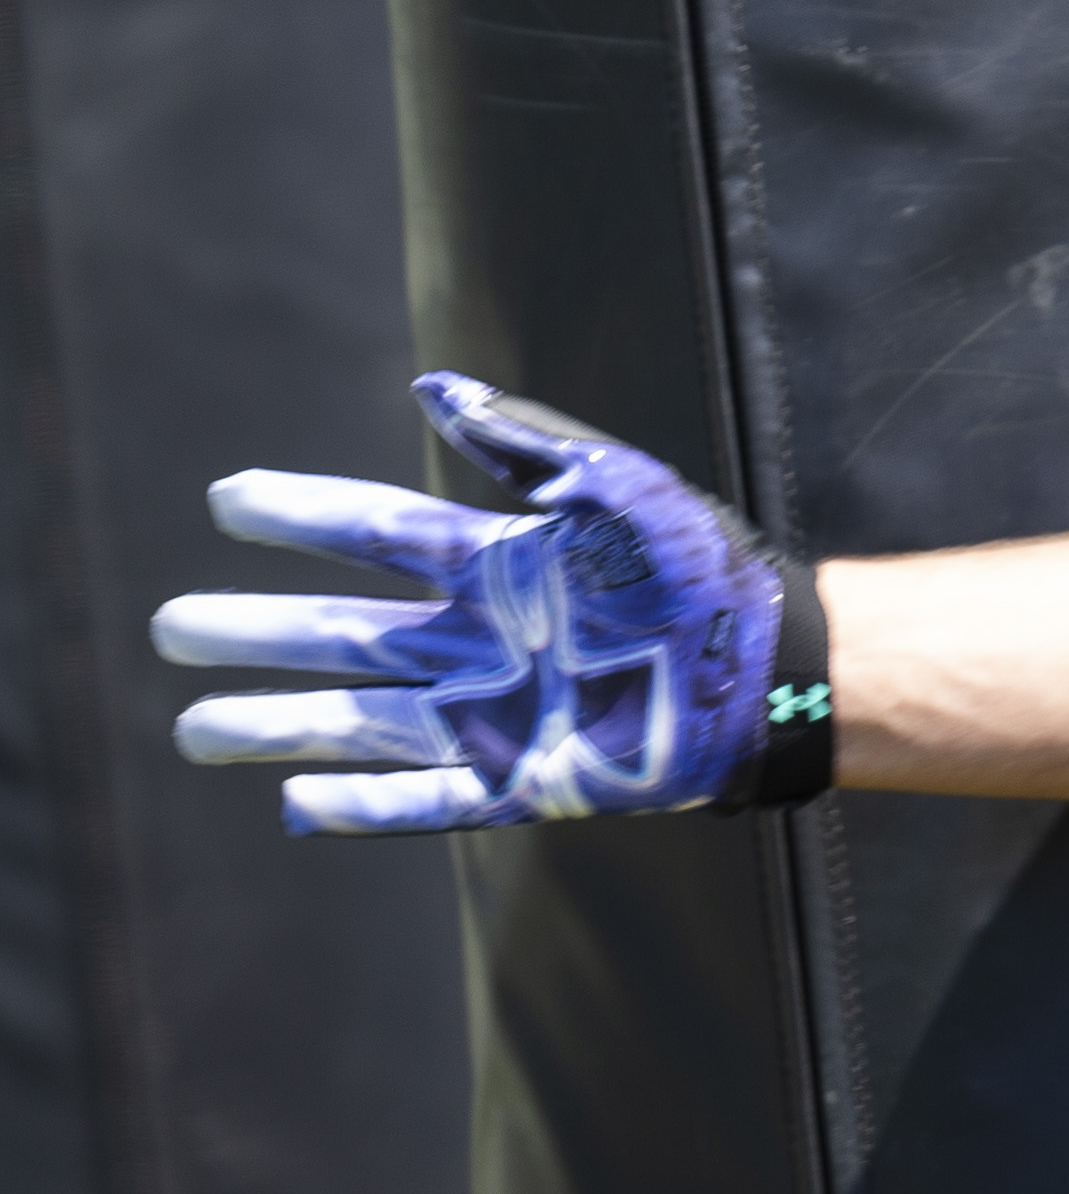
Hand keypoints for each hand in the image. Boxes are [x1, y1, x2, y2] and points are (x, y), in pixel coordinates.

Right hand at [155, 374, 823, 834]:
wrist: (771, 663)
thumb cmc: (703, 564)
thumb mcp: (616, 485)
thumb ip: (523, 442)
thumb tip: (432, 388)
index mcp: (502, 562)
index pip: (377, 534)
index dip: (302, 515)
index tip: (227, 499)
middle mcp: (482, 639)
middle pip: (344, 636)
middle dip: (258, 631)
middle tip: (172, 626)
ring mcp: (498, 713)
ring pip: (362, 722)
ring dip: (279, 724)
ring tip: (195, 724)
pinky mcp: (527, 781)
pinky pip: (427, 798)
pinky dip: (362, 805)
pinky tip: (295, 803)